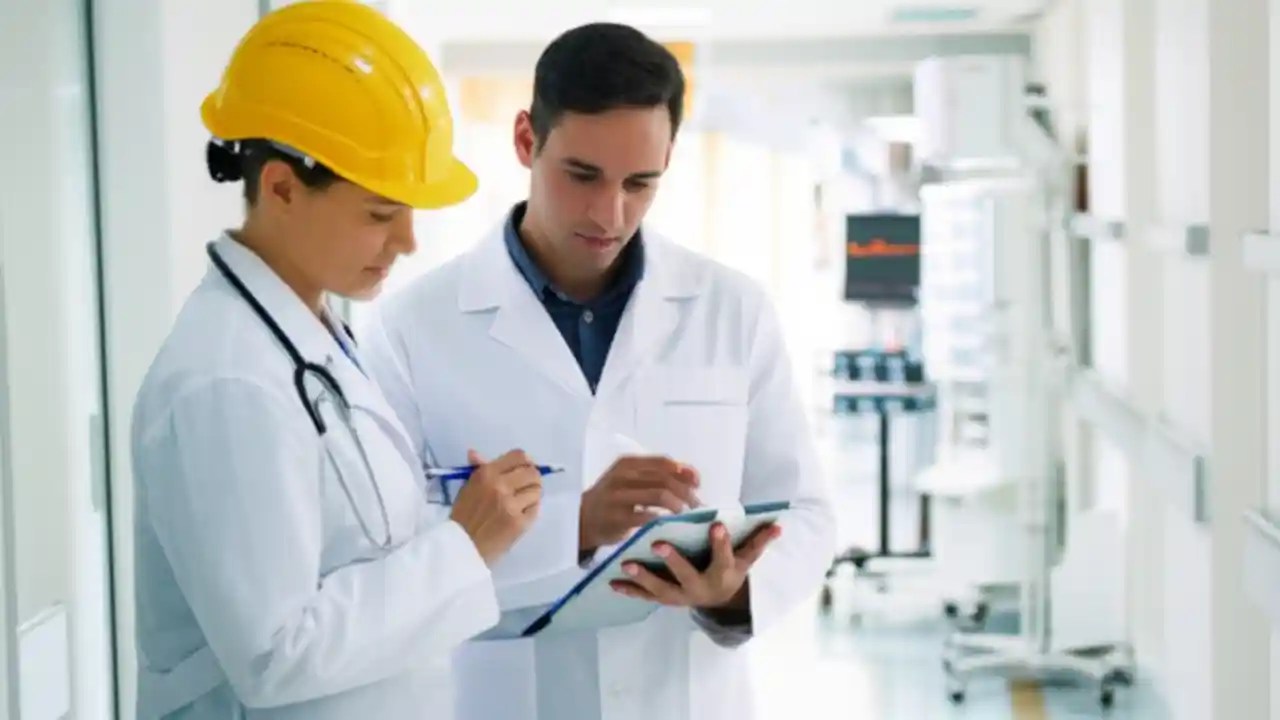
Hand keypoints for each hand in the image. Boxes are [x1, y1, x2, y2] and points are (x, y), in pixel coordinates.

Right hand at [449, 449, 541, 565]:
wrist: (460, 548)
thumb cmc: (463, 517)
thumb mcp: (467, 488)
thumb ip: (478, 470)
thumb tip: (476, 453)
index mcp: (487, 474)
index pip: (519, 456)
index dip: (525, 462)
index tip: (523, 469)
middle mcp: (501, 485)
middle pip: (532, 472)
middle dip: (531, 479)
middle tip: (525, 488)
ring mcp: (512, 504)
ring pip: (537, 490)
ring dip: (531, 495)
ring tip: (521, 503)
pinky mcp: (520, 522)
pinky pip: (535, 509)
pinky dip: (530, 510)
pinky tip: (520, 515)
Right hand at [579, 456, 700, 553]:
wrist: (582, 521)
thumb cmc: (613, 500)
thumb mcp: (631, 481)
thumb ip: (658, 476)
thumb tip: (692, 475)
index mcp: (627, 463)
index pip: (664, 462)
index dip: (684, 472)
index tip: (698, 484)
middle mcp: (622, 476)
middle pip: (665, 479)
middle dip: (686, 492)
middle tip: (698, 505)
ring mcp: (618, 497)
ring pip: (660, 495)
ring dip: (680, 506)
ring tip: (688, 515)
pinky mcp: (617, 518)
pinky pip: (648, 517)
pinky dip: (664, 520)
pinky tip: (671, 525)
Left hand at [609, 522, 781, 609]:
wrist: (717, 599)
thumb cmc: (730, 570)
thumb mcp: (746, 558)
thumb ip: (759, 541)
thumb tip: (778, 524)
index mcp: (722, 574)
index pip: (723, 556)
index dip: (721, 542)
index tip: (715, 523)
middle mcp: (700, 588)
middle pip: (687, 575)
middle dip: (673, 561)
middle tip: (658, 544)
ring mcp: (680, 596)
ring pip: (661, 588)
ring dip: (643, 577)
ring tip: (627, 562)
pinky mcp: (664, 599)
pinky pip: (645, 596)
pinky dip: (629, 589)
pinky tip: (612, 581)